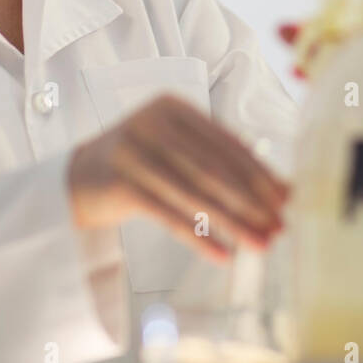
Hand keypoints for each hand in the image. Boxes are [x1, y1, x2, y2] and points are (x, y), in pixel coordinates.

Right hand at [67, 94, 288, 262]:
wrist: (75, 180)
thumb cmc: (139, 165)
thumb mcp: (175, 150)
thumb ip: (219, 161)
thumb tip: (282, 190)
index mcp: (174, 107)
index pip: (227, 143)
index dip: (261, 173)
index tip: (287, 200)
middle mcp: (153, 122)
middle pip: (215, 168)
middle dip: (253, 200)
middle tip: (280, 227)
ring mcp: (133, 151)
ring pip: (195, 192)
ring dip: (234, 222)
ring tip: (261, 244)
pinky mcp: (118, 183)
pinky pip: (168, 215)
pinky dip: (198, 237)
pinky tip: (222, 255)